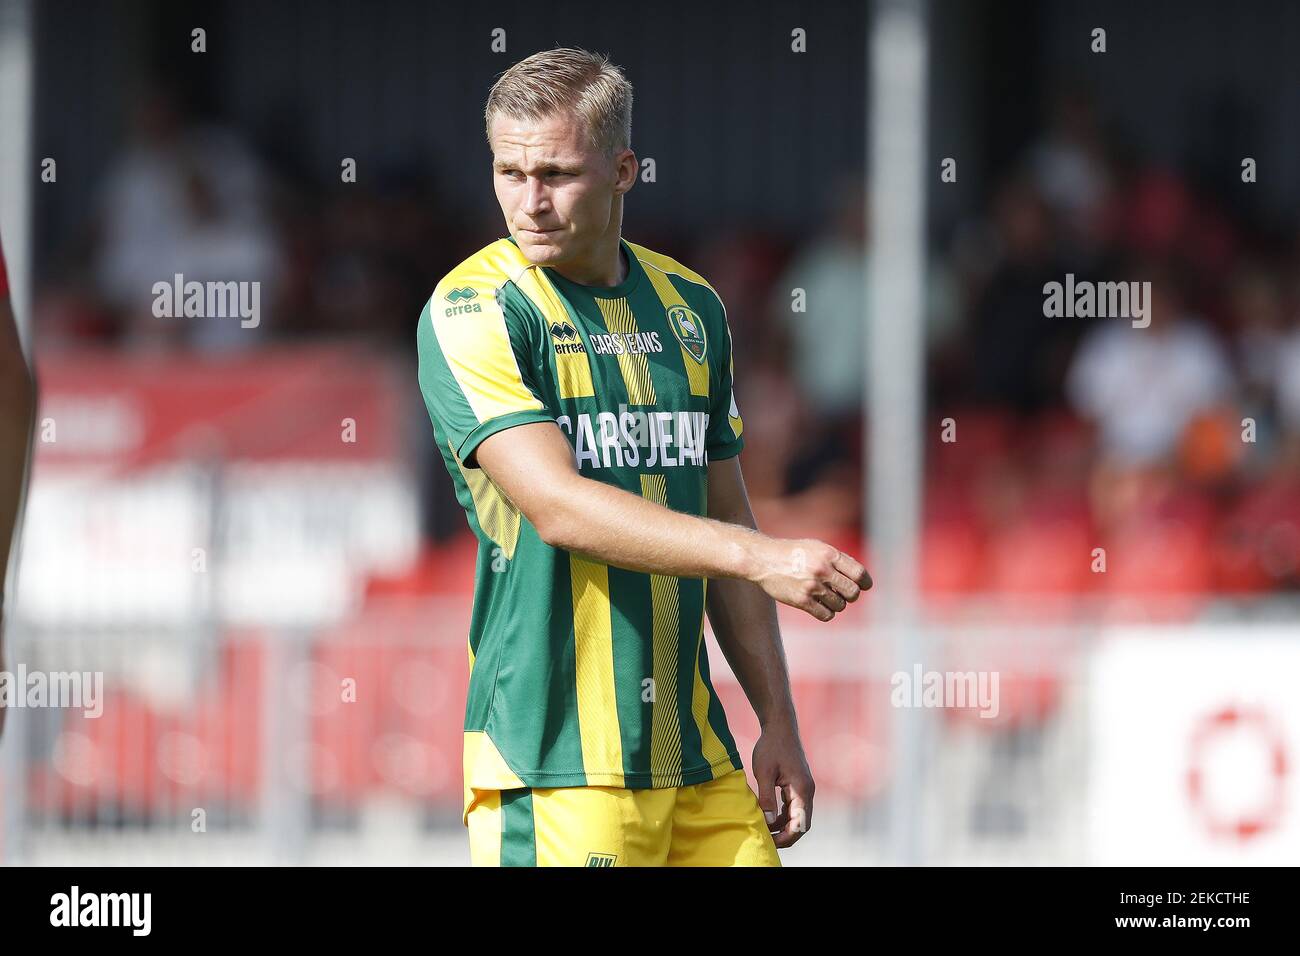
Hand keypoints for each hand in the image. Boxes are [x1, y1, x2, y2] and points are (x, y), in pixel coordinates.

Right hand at [750, 538, 870, 621]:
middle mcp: (822, 569)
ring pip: (840, 605)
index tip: (864, 586)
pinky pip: (826, 615)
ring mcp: (811, 586)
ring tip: (825, 597)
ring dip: (836, 604)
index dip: (865, 583)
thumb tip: (860, 579)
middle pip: (853, 592)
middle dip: (851, 595)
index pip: (859, 574)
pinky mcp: (801, 600)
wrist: (763, 559)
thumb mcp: (817, 548)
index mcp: (828, 554)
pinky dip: (826, 613)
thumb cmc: (793, 553)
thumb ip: (838, 560)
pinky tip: (819, 606)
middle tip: (843, 593)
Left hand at [751, 722, 813, 847]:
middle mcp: (807, 791)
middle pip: (801, 823)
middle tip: (767, 842)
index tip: (770, 843)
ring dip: (784, 826)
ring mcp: (804, 788)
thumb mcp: (764, 772)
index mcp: (802, 790)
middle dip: (786, 836)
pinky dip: (783, 815)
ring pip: (797, 816)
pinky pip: (793, 807)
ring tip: (765, 832)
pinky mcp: (798, 785)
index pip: (800, 824)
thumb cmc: (771, 746)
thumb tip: (768, 822)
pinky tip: (768, 817)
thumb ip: (767, 797)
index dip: (787, 838)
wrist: (780, 726)